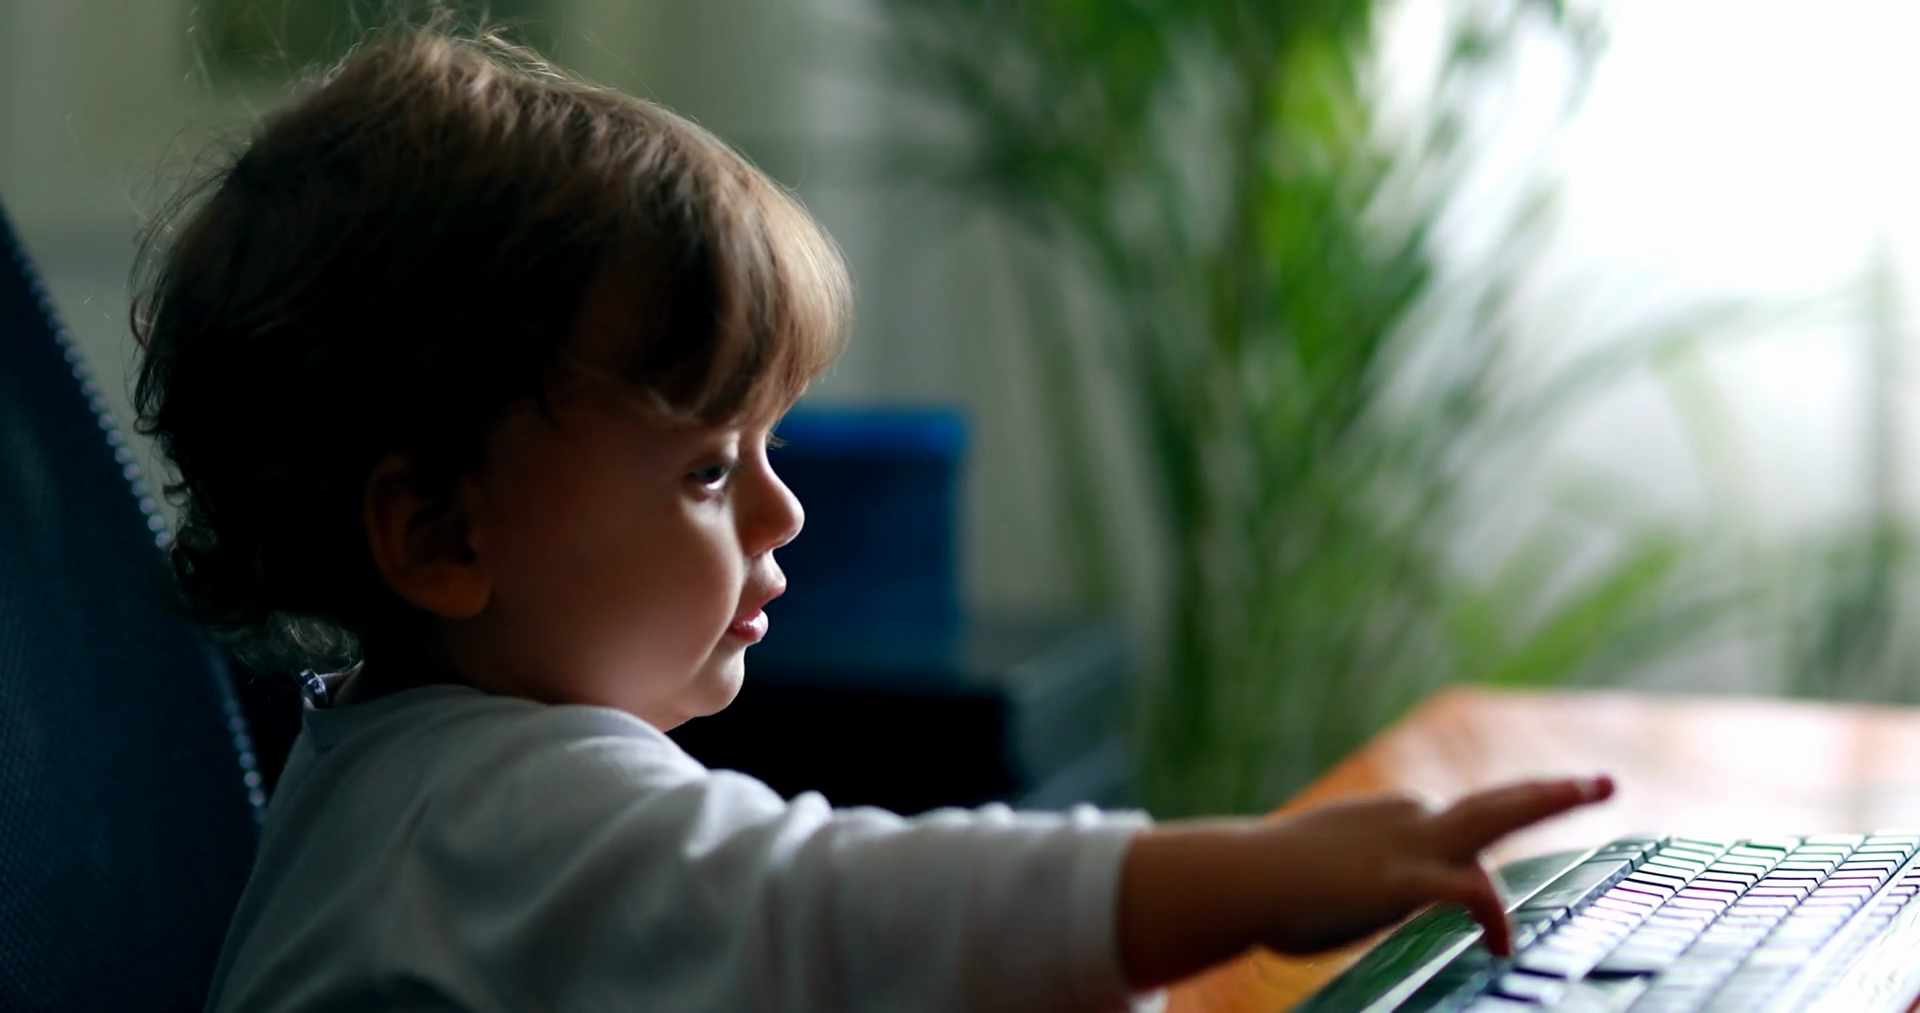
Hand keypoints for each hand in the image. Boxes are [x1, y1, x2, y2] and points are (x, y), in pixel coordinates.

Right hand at [1117, 775, 1613, 989]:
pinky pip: (1467, 893)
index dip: (1487, 856)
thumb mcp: (1326, 872)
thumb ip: (1349, 877)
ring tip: (1597, 787)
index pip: (1462, 825)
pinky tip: (1502, 943)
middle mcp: (1412, 819)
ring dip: (1549, 797)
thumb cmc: (1272, 887)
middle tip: (1604, 782)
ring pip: (1496, 815)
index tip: (1494, 900)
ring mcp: (1410, 846)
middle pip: (1496, 801)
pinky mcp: (1402, 882)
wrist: (1242, 879)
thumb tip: (1332, 891)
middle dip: (1551, 792)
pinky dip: (1493, 913)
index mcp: (1397, 818)